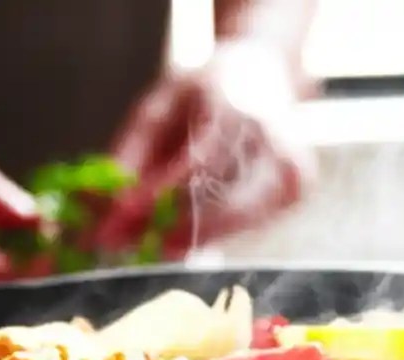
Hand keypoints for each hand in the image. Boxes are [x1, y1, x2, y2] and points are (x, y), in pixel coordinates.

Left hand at [95, 40, 314, 258]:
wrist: (264, 72)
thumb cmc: (207, 89)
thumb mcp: (161, 103)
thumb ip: (133, 151)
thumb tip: (105, 206)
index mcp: (236, 104)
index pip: (199, 162)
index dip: (161, 194)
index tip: (123, 217)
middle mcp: (273, 137)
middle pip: (225, 200)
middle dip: (173, 228)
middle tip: (129, 243)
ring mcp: (292, 166)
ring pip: (239, 220)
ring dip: (192, 237)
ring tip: (150, 241)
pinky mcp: (298, 189)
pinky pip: (251, 224)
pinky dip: (216, 232)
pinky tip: (190, 228)